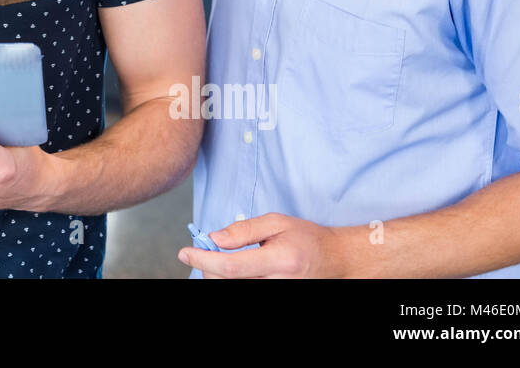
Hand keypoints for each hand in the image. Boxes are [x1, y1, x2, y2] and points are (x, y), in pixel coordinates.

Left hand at [178, 213, 347, 277]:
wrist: (335, 260)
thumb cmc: (306, 238)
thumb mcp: (277, 222)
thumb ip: (244, 230)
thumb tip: (214, 238)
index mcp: (279, 261)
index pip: (230, 266)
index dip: (202, 260)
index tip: (184, 252)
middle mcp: (279, 283)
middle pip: (227, 282)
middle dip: (206, 267)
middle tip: (202, 251)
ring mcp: (279, 293)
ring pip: (233, 289)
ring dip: (217, 276)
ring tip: (218, 260)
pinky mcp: (276, 297)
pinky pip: (244, 292)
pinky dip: (230, 280)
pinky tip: (230, 271)